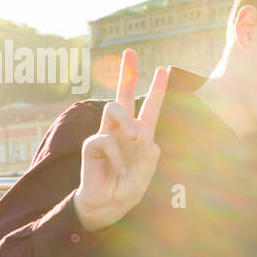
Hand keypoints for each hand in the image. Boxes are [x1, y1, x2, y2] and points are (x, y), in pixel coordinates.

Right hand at [73, 48, 166, 232]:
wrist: (106, 205)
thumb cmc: (125, 190)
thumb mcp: (144, 177)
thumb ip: (149, 160)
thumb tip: (147, 138)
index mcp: (140, 136)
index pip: (149, 108)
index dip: (156, 90)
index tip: (163, 69)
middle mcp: (123, 130)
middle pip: (123, 95)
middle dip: (128, 73)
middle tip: (130, 51)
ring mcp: (106, 135)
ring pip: (113, 108)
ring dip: (127, 121)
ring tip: (135, 138)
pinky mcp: (92, 144)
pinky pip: (105, 140)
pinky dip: (116, 156)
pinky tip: (118, 169)